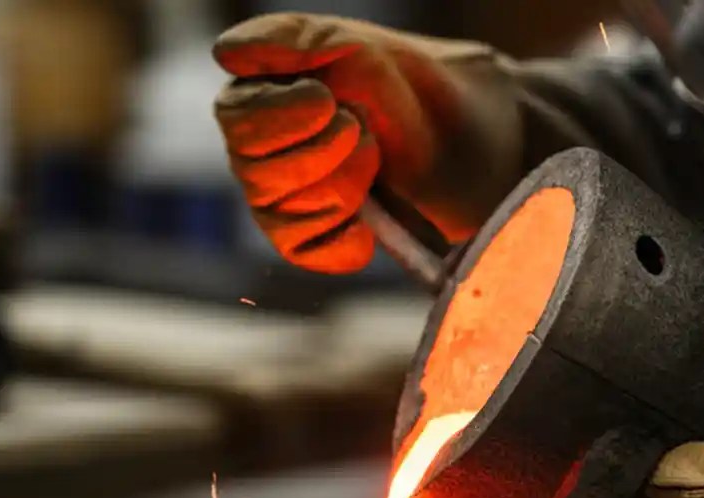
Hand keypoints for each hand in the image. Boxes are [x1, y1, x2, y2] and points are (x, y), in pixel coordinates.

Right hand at [213, 13, 522, 272]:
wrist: (476, 140)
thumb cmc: (416, 87)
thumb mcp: (364, 49)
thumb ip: (296, 41)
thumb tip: (227, 52)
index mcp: (266, 94)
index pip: (235, 115)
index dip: (281, 114)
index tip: (329, 99)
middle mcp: (264, 147)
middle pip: (250, 166)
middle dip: (317, 151)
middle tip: (362, 131)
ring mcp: (287, 197)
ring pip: (278, 210)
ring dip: (339, 185)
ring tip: (376, 163)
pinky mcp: (316, 239)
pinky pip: (305, 250)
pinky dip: (341, 238)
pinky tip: (368, 221)